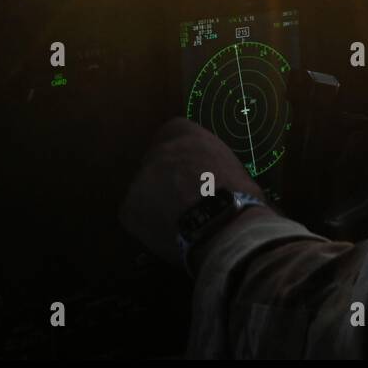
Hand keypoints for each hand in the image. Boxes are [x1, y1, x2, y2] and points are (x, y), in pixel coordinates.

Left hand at [119, 116, 263, 265]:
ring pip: (145, 190)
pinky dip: (150, 225)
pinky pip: (137, 216)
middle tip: (185, 200)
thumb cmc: (239, 193)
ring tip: (180, 222)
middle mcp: (157, 150)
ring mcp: (139, 179)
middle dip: (167, 179)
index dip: (183, 157)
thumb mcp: (231, 164)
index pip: (175, 135)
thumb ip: (211, 162)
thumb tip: (210, 176)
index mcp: (185, 133)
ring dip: (158, 202)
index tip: (192, 172)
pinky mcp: (129, 208)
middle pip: (156, 163)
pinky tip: (170, 234)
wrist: (223, 222)